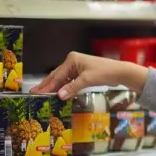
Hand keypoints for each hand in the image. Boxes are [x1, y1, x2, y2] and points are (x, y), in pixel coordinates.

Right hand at [30, 52, 147, 99]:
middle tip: (35, 93)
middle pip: (57, 76)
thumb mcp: (87, 80)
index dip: (47, 85)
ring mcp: (78, 68)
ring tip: (44, 95)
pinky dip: (65, 88)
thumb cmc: (105, 72)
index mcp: (72, 60)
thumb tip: (59, 95)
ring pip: (63, 79)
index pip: (57, 75)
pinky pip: (70, 81)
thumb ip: (72, 88)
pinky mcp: (83, 74)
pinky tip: (59, 94)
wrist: (120, 72)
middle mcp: (73, 62)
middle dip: (47, 85)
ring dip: (56, 87)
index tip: (37, 92)